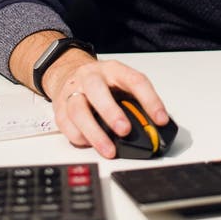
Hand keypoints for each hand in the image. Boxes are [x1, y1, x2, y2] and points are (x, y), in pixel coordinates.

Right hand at [45, 55, 169, 158]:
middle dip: (111, 112)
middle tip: (125, 131)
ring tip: (109, 150)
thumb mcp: (120, 83)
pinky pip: (67, 125)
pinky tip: (90, 144)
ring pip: (78, 110)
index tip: (161, 119)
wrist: (69, 72)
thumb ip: (135, 100)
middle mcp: (91, 77)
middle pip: (97, 90)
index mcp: (113, 69)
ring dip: (95, 133)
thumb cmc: (101, 82)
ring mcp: (73, 91)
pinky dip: (80, 138)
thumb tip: (155, 126)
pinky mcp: (60, 108)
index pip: (135, 80)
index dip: (150, 100)